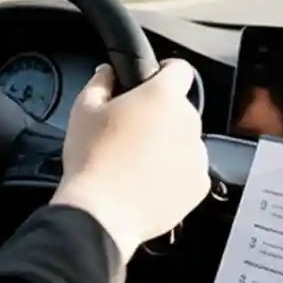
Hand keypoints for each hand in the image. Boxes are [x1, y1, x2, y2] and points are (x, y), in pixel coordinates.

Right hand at [51, 60, 208, 255]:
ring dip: (168, 145)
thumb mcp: (84, 110)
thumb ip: (100, 82)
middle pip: (179, 109)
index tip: (150, 82)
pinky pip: (189, 170)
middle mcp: (188, 122)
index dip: (164, 72)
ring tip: (136, 162)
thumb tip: (108, 73)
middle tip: (129, 131)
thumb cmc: (91, 159)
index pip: (180, 69)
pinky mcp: (198, 185)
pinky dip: (173, 174)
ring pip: (185, 140)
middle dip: (159, 115)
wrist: (101, 213)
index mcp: (163, 96)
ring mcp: (197, 155)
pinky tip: (147, 182)